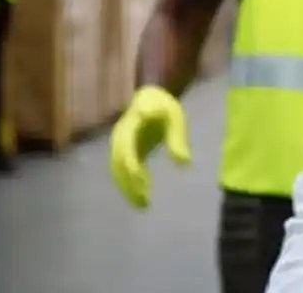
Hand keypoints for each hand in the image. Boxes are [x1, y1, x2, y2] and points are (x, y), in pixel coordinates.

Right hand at [109, 85, 192, 208]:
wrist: (152, 97)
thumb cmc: (165, 105)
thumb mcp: (175, 117)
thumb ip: (178, 138)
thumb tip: (184, 162)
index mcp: (131, 124)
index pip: (126, 148)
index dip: (132, 165)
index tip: (143, 180)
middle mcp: (120, 136)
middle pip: (118, 163)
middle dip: (128, 184)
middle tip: (144, 202)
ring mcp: (120, 144)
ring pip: (117, 170)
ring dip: (127, 188)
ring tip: (143, 205)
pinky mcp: (125, 151)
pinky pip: (122, 171)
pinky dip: (130, 184)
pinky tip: (144, 195)